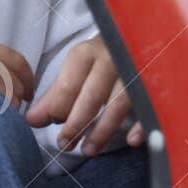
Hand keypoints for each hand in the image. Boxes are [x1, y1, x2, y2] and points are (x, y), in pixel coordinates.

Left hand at [25, 36, 144, 154]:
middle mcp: (110, 60)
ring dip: (102, 131)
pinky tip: (132, 141)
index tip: (48, 125)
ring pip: (118, 104)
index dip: (57, 109)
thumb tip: (32, 120)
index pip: (68, 85)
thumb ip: (55, 95)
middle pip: (91, 96)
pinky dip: (141, 124)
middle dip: (76, 124)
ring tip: (88, 150)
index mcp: (86, 54)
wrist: (136, 37)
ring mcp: (134, 71)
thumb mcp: (75, 70)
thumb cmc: (99, 59)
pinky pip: (149, 106)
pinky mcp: (155, 83)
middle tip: (64, 144)